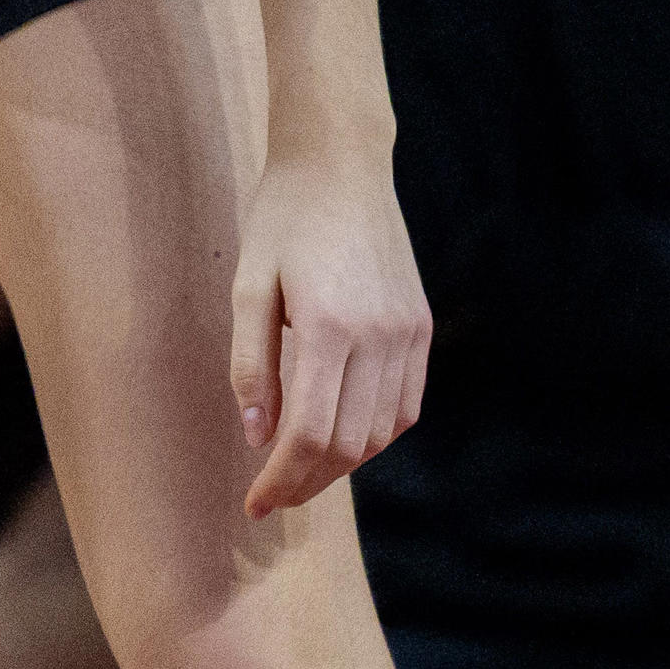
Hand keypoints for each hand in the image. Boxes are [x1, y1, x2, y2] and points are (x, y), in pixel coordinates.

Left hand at [230, 143, 430, 518]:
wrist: (339, 164)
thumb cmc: (282, 218)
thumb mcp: (248, 283)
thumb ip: (251, 363)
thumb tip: (256, 437)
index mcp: (332, 327)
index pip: (310, 434)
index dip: (281, 479)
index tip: (253, 504)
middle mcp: (380, 337)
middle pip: (349, 444)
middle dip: (307, 481)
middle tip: (271, 496)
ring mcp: (408, 333)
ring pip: (381, 432)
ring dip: (342, 463)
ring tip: (299, 469)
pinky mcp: (421, 327)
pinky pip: (405, 405)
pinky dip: (374, 433)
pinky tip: (341, 435)